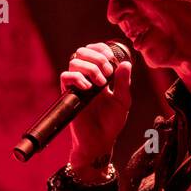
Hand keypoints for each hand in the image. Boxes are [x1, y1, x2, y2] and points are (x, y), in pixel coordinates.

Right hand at [61, 41, 132, 172]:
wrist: (100, 141)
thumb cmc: (111, 123)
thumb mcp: (122, 101)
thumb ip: (123, 83)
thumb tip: (126, 63)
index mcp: (100, 76)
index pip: (94, 51)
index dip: (101, 48)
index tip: (111, 57)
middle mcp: (86, 78)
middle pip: (82, 51)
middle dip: (97, 57)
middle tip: (108, 72)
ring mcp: (76, 86)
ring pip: (74, 61)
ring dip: (90, 68)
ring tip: (101, 84)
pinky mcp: (69, 96)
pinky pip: (65, 76)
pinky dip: (77, 78)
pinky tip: (89, 88)